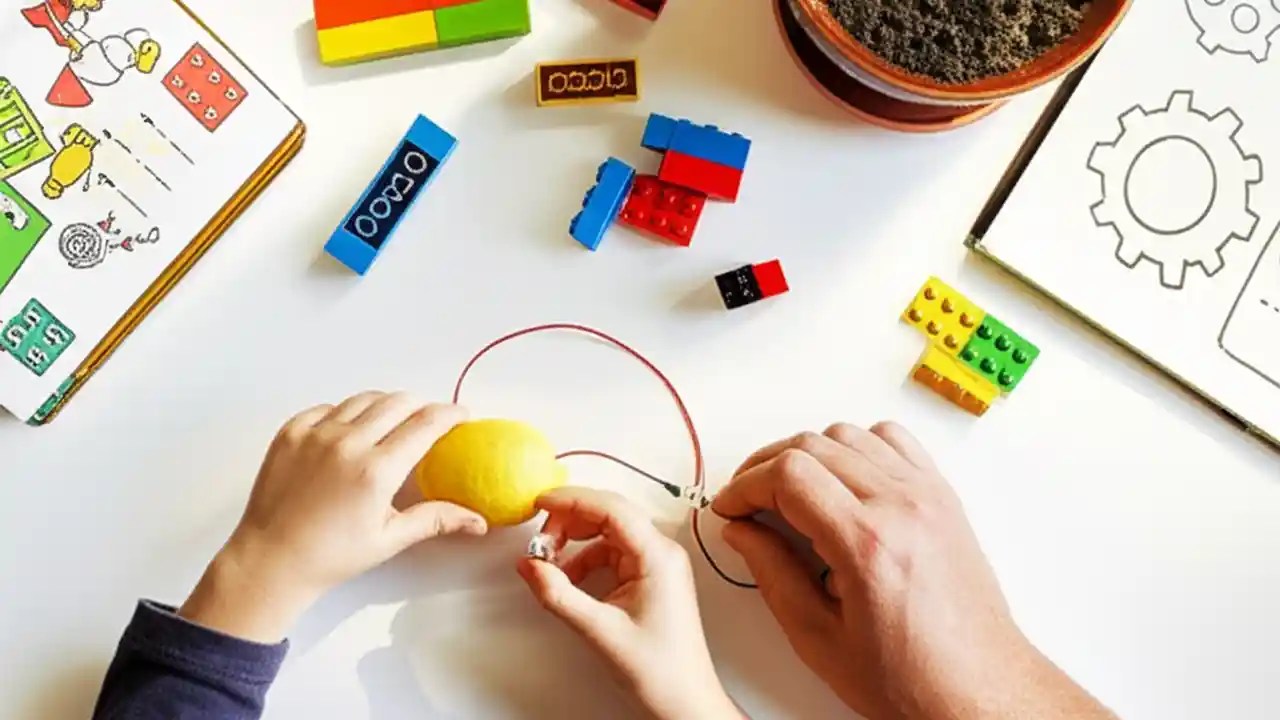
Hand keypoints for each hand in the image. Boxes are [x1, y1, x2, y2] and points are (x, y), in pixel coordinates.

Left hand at [179, 392, 487, 641]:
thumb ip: (434, 519)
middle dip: (422, 405)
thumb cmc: (330, 556)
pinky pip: (328, 408)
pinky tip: (351, 429)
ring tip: (394, 419)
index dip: (449, 414)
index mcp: (377, 471)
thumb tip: (477, 521)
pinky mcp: (291, 432)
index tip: (460, 415)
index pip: (426, 424)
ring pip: (364, 399)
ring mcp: (316, 434)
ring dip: (386, 404)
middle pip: (398, 402)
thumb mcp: (388, 539)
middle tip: (429, 418)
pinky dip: (347, 412)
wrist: (270, 560)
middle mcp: (348, 444)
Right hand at [517, 487, 739, 719]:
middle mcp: (662, 553)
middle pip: (611, 514)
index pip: (612, 508)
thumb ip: (558, 594)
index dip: (573, 500)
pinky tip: (569, 579)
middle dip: (571, 520)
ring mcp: (658, 565)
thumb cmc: (659, 670)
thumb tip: (528, 565)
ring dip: (577, 542)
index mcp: (658, 557)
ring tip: (550, 562)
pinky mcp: (650, 578)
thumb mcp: (599, 630)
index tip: (541, 503)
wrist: (684, 703)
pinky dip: (586, 560)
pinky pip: (613, 553)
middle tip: (541, 540)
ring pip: (609, 533)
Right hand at [714, 422, 1116, 719]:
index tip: (731, 507)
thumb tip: (741, 531)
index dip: (745, 486)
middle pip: (812, 445)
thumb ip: (772, 574)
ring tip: (789, 492)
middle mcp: (901, 507)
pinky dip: (857, 447)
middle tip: (747, 500)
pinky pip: (893, 440)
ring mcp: (927, 495)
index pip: (788, 475)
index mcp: (866, 544)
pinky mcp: (943, 497)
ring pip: (849, 434)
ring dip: (808, 454)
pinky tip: (841, 480)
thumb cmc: (909, 678)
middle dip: (765, 467)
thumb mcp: (818, 638)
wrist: (977, 690)